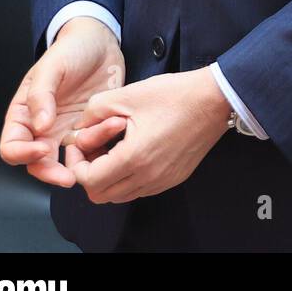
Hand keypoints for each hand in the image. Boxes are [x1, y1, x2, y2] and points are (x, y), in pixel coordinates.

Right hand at [0, 17, 126, 187]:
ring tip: (98, 151)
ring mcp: (67, 129)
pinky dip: (101, 145)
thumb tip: (39, 125)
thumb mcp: (51, 66)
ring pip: (65, 160)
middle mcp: (42, 127)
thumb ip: (41, 95)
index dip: (23, 154)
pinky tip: (112, 132)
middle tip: (69, 177)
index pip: (12, 146)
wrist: (102, 41)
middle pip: (37, 163)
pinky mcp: (90, 127)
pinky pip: (92, 145)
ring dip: (80, 161)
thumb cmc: (71, 49)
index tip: (42, 150)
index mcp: (24, 113)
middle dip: (51, 173)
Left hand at [63, 68, 232, 203]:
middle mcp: (148, 176)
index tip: (82, 142)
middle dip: (89, 172)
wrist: (215, 98)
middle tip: (95, 147)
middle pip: (99, 195)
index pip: (87, 180)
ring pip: (119, 195)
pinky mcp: (173, 178)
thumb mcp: (127, 94)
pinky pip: (139, 189)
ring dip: (108, 177)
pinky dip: (128, 178)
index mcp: (134, 157)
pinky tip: (135, 152)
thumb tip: (78, 132)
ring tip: (115, 148)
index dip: (76, 162)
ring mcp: (162, 181)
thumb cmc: (175, 94)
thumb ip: (92, 113)